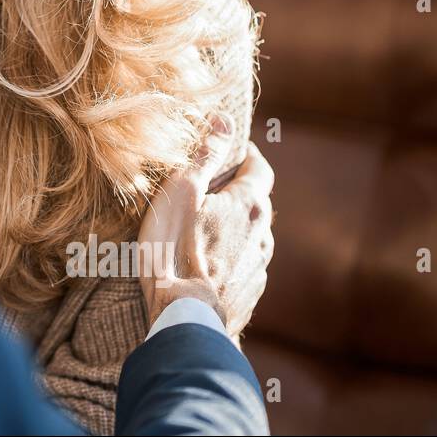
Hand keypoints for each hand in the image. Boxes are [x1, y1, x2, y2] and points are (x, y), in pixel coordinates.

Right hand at [137, 117, 274, 343]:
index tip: (234, 148)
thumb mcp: (181, 192)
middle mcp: (262, 233)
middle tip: (212, 187)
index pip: (261, 169)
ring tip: (207, 227)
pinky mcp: (250, 292)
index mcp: (248, 204)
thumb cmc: (174, 250)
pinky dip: (232, 256)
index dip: (248, 155)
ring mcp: (258, 266)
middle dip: (238, 191)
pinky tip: (209, 262)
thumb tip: (224, 120)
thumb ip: (205, 156)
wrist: (186, 316)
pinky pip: (245, 264)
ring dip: (236, 226)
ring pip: (252, 235)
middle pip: (257, 202)